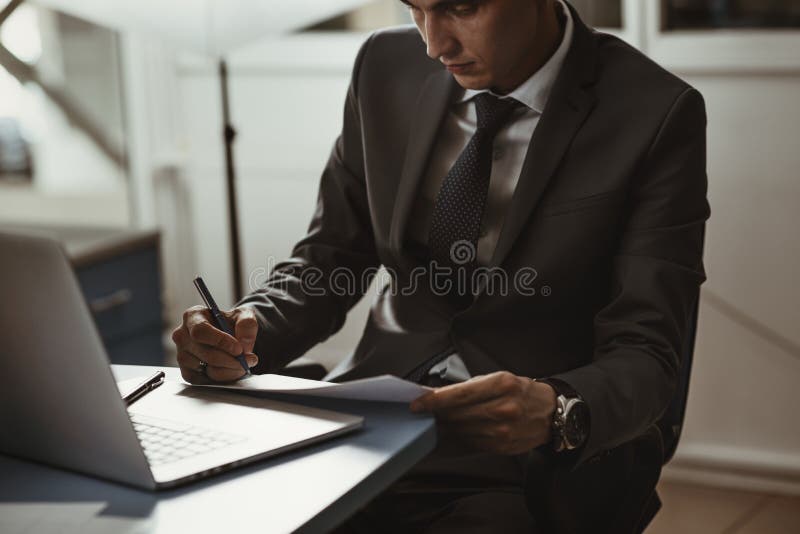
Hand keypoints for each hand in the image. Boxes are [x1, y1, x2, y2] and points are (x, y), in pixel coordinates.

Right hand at [172, 305, 259, 383]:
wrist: (229, 336)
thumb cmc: (231, 323)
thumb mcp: (243, 316)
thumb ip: (247, 324)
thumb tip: (244, 343)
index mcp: (193, 316)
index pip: (201, 331)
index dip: (220, 341)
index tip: (238, 349)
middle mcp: (182, 335)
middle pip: (206, 353)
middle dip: (231, 360)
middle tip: (248, 360)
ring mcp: (181, 355)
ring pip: (207, 369)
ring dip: (230, 370)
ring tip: (242, 363)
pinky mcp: (186, 372)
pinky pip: (204, 381)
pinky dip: (222, 378)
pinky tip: (230, 369)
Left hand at [410, 371, 556, 454]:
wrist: (552, 413)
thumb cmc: (522, 392)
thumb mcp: (500, 379)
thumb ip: (470, 388)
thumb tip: (438, 396)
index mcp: (502, 384)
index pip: (460, 394)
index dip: (434, 400)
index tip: (417, 403)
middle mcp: (503, 407)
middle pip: (458, 413)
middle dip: (436, 414)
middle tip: (420, 413)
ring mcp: (504, 430)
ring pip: (461, 431)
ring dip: (444, 428)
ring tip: (432, 423)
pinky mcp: (502, 447)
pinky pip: (470, 445)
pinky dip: (455, 441)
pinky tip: (446, 437)